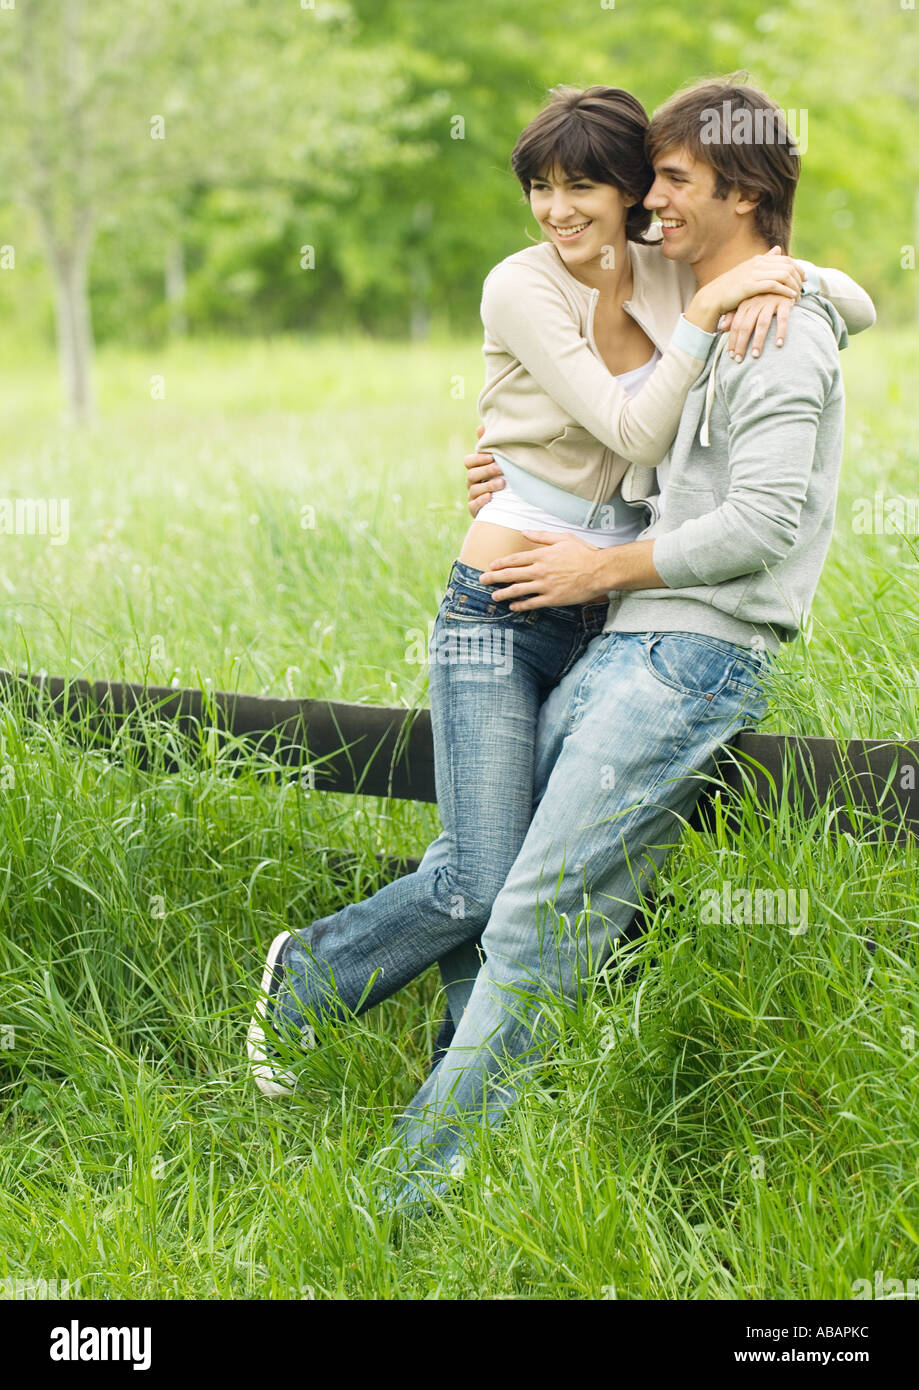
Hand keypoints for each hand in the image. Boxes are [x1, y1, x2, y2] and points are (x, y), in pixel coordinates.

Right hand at [464, 423, 504, 518]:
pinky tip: (490, 498)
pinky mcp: (474, 509)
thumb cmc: (502, 476)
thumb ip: (489, 445)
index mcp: (475, 468)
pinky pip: (473, 505)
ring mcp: (472, 496)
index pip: (469, 461)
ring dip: (487, 485)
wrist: (510, 502)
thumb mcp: (497, 460)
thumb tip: (481, 426)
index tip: (492, 456)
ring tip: (502, 483)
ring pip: (474, 489)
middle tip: (501, 468)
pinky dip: (481, 500)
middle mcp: (471, 481)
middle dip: (486, 470)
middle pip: (471, 474)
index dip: (478, 458)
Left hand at [479, 531, 608, 608]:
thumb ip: (542, 535)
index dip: (501, 563)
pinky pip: (532, 603)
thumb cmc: (584, 552)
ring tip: (493, 597)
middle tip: (481, 580)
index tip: (491, 565)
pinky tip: (512, 607)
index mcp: (542, 555)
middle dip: (494, 577)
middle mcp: (540, 570)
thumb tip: (524, 530)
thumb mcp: (563, 538)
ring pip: (518, 590)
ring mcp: (545, 586)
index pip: (515, 559)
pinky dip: (520, 605)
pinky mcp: (553, 598)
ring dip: (503, 593)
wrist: (600, 571)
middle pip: (511, 574)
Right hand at [687, 247, 802, 331]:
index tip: (803, 280)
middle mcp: (757, 264)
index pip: (785, 259)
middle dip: (799, 278)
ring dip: (794, 286)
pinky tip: (790, 298)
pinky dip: (785, 291)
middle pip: (787, 265)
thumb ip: (764, 261)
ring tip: (797, 296)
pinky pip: (774, 285)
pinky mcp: (750, 285)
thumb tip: (778, 249)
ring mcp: (753, 273)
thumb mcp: (748, 272)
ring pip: (783, 274)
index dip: (798, 268)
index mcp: (757, 260)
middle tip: (803, 289)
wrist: (712, 298)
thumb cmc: (730, 289)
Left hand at [719, 287, 797, 359]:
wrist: (784, 281)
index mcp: (746, 303)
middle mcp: (756, 302)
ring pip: (762, 323)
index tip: (731, 356)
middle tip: (739, 360)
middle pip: (746, 326)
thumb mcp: (748, 304)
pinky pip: (783, 319)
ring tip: (755, 356)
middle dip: (741, 344)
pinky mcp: (785, 302)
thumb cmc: (763, 297)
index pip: (736, 325)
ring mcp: (770, 301)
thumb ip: (734, 316)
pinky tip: (779, 344)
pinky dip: (781, 332)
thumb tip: (721, 328)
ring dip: (758, 341)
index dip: (733, 341)